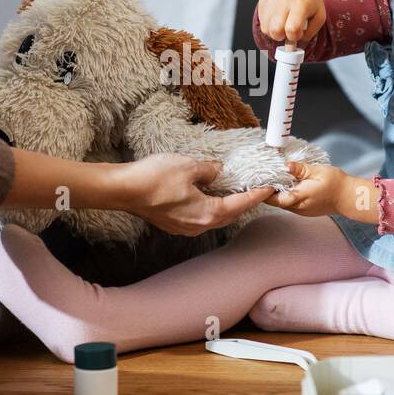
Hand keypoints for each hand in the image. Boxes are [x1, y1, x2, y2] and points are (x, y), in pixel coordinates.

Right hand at [120, 153, 274, 235]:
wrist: (123, 190)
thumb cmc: (154, 179)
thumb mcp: (188, 166)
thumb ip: (209, 170)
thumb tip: (218, 171)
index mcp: (208, 213)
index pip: (240, 204)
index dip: (256, 195)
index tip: (270, 188)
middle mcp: (199, 225)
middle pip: (229, 214)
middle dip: (244, 202)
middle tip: (257, 189)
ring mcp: (185, 227)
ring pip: (214, 217)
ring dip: (227, 205)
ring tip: (237, 191)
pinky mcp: (174, 224)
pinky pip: (200, 216)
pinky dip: (211, 206)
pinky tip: (211, 195)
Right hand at [256, 0, 325, 44]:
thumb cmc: (310, 3)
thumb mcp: (319, 17)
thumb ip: (309, 34)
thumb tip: (293, 47)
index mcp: (300, 4)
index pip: (292, 29)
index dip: (294, 37)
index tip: (297, 34)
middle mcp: (284, 0)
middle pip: (276, 31)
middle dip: (282, 36)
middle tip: (288, 31)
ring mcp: (271, 0)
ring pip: (266, 29)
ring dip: (275, 32)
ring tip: (283, 24)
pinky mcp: (263, 1)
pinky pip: (262, 23)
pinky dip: (269, 26)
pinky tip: (277, 19)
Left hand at [267, 162, 376, 221]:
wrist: (349, 198)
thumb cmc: (336, 184)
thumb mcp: (318, 171)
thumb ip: (300, 169)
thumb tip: (287, 165)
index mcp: (299, 197)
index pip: (273, 198)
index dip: (264, 190)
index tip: (260, 180)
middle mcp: (298, 207)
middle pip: (276, 201)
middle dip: (270, 191)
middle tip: (266, 176)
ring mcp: (301, 211)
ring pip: (283, 203)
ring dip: (278, 193)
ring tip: (276, 179)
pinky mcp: (305, 211)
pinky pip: (291, 204)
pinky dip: (286, 196)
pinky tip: (289, 185)